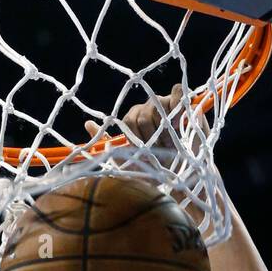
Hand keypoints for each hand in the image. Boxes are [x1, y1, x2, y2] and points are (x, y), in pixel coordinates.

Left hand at [86, 86, 212, 227]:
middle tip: (160, 149)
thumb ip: (107, 140)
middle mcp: (149, 110)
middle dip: (150, 134)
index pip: (129, 120)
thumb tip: (86, 123)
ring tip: (171, 141)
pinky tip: (178, 124)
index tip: (144, 151)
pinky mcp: (185, 104)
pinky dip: (177, 105)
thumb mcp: (125, 158)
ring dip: (164, 127)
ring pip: (157, 104)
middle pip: (142, 113)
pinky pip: (176, 92)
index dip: (136, 136)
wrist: (182, 178)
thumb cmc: (154, 169)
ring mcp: (167, 106)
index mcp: (135, 120)